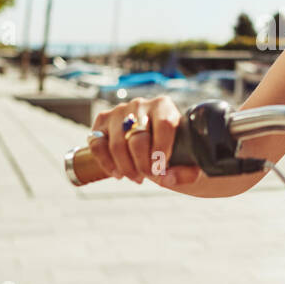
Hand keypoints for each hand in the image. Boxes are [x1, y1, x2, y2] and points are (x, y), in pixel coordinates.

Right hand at [86, 95, 201, 187]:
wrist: (155, 143)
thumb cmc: (174, 150)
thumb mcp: (187, 160)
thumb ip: (186, 172)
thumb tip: (168, 179)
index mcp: (164, 106)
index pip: (164, 125)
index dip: (162, 150)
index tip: (162, 169)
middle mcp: (140, 104)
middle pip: (138, 138)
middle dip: (144, 165)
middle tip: (150, 177)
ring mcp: (118, 111)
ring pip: (117, 145)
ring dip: (126, 168)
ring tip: (137, 178)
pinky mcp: (102, 122)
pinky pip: (97, 145)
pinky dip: (106, 163)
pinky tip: (118, 174)